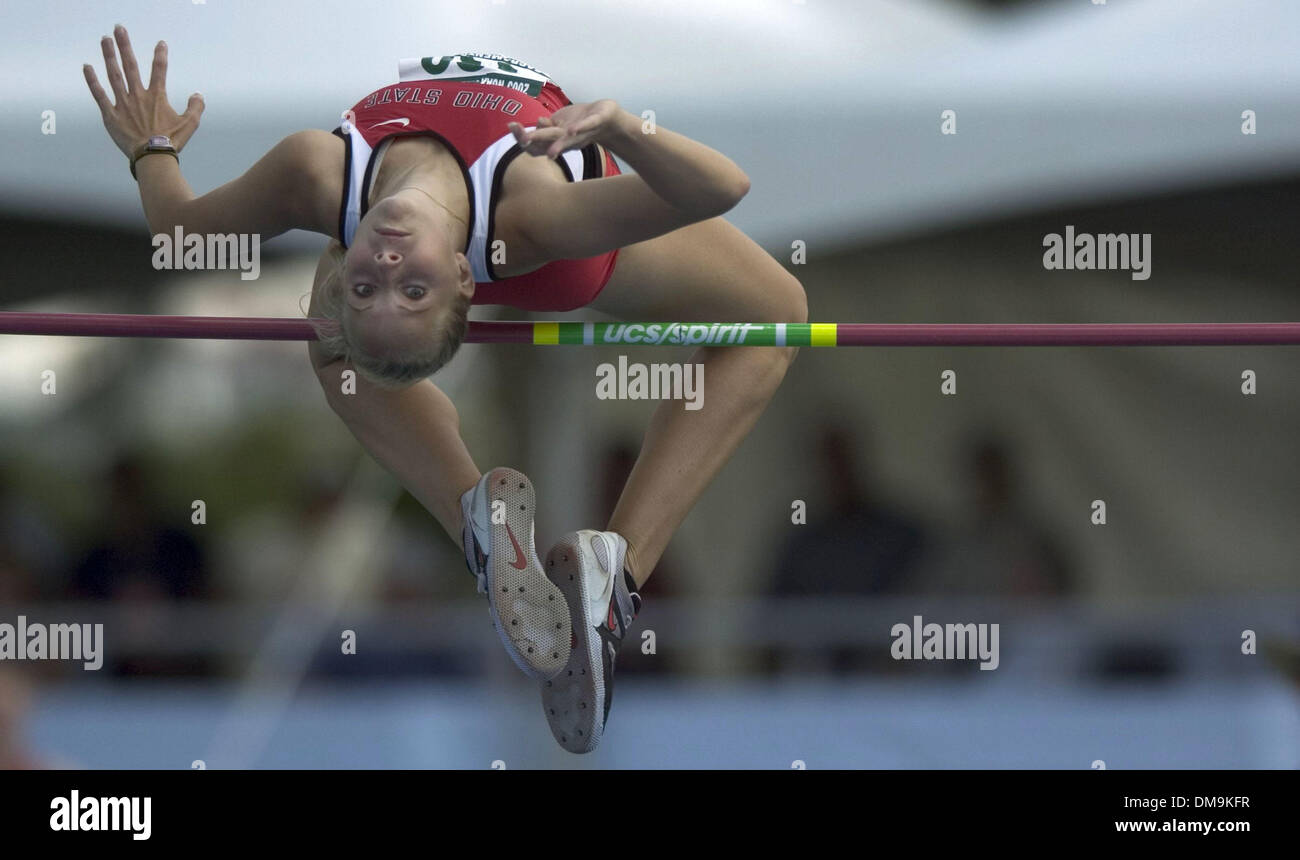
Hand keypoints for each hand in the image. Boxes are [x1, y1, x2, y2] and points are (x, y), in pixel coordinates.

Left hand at [83, 24, 203, 158]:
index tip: (160, 43)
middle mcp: (138, 96)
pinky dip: (92, 81)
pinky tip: (87, 67)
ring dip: (108, 56)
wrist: (152, 157)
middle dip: (125, 45)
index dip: (160, 55)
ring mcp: (122, 104)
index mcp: (157, 97)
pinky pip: (99, 94)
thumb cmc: (172, 141)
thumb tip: (198, 94)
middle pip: (131, 65)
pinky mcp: (111, 115)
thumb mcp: (190, 124)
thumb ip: (196, 107)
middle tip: (119, 28)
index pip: (159, 70)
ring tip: (104, 40)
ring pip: (114, 75)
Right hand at [508, 99, 622, 159]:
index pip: (535, 142)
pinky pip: (587, 126)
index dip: (521, 136)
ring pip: (567, 141)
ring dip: (558, 146)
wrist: (607, 118)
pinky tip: (572, 130)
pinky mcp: (596, 122)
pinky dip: (580, 128)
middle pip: (548, 143)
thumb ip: (547, 126)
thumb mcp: (559, 123)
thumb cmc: (580, 122)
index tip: (511, 125)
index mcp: (555, 139)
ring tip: (551, 152)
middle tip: (524, 139)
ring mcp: (581, 133)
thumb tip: (538, 123)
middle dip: (535, 141)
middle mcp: (566, 140)